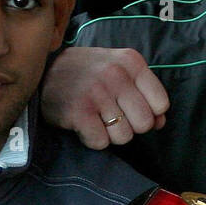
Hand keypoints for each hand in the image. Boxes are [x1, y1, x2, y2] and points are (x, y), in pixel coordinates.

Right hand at [40, 47, 168, 148]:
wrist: (43, 71)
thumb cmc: (87, 74)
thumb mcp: (119, 72)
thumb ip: (144, 94)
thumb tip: (161, 123)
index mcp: (131, 62)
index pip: (161, 104)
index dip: (148, 113)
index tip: (130, 108)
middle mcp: (116, 74)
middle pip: (144, 124)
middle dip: (130, 126)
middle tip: (110, 116)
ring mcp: (97, 92)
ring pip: (124, 136)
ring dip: (110, 134)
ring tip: (95, 118)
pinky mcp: (79, 112)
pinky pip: (101, 142)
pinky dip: (92, 139)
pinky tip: (83, 124)